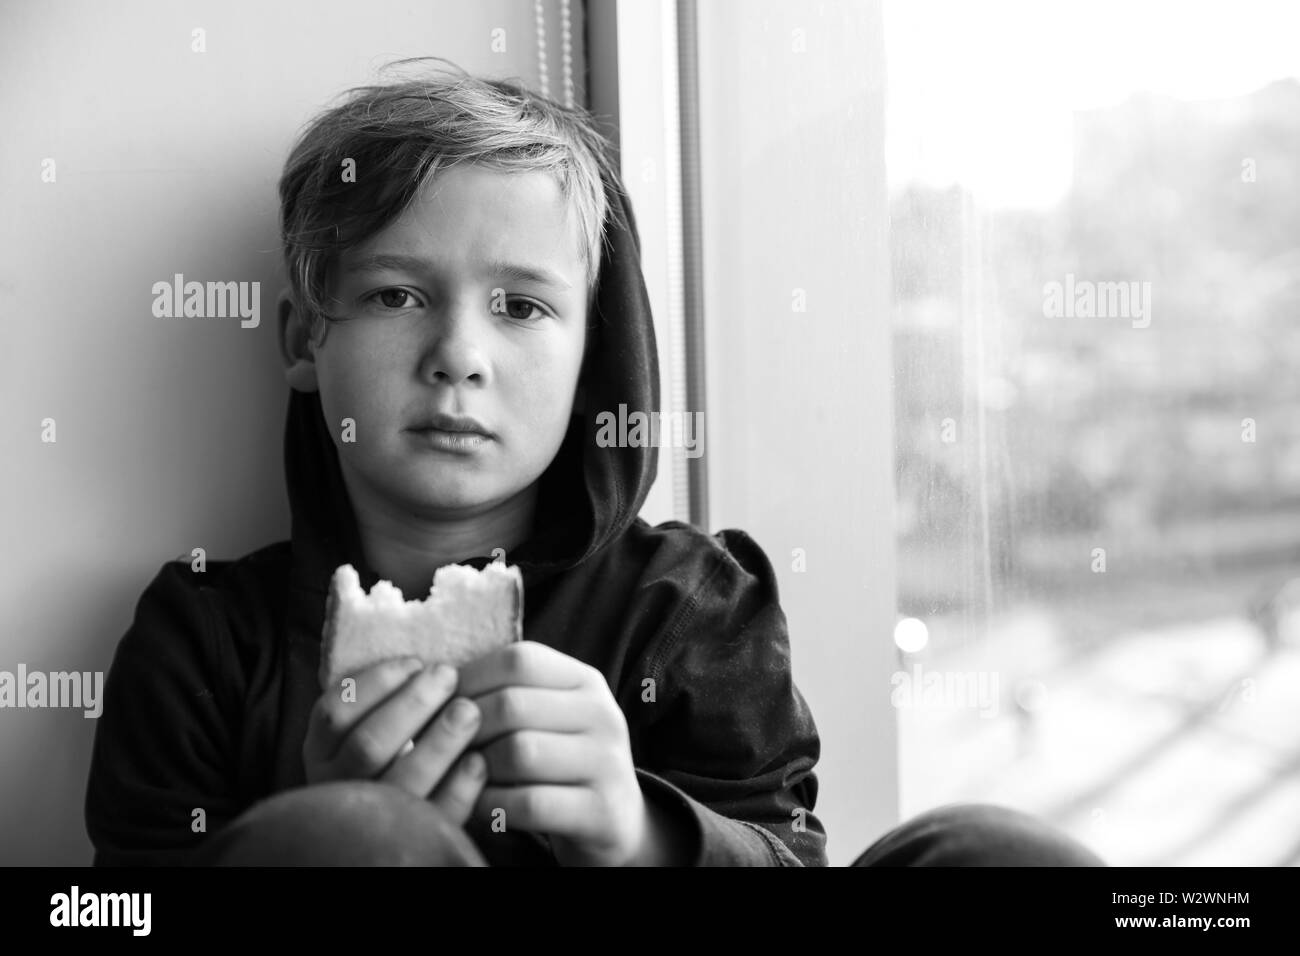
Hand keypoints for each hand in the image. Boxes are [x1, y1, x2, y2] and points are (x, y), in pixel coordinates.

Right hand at [303, 657, 485, 825]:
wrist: (378, 820)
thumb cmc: (386, 747)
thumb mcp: (363, 723)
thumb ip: (380, 699)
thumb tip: (424, 660)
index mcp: (321, 752)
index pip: (334, 714)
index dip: (376, 683)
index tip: (414, 662)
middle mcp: (337, 785)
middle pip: (369, 745)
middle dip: (412, 704)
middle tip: (448, 676)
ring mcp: (371, 815)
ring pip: (401, 780)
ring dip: (439, 741)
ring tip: (469, 711)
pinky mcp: (409, 837)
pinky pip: (435, 814)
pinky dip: (458, 787)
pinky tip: (478, 760)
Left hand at [456, 641, 653, 865]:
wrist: (614, 818)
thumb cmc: (558, 760)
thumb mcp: (546, 715)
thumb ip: (505, 692)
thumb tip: (433, 682)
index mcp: (585, 680)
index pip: (519, 659)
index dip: (470, 678)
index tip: (441, 703)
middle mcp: (603, 713)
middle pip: (513, 705)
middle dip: (466, 728)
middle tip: (442, 748)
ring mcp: (608, 762)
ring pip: (520, 753)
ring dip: (477, 768)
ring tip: (461, 776)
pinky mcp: (602, 810)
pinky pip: (529, 803)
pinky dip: (493, 805)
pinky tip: (480, 806)